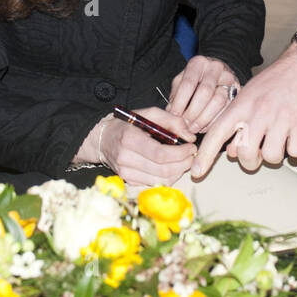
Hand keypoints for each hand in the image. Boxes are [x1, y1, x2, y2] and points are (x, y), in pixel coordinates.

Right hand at [76, 107, 195, 187]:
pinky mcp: (128, 181)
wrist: (104, 139)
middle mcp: (126, 159)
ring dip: (178, 171)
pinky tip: (172, 166)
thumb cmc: (129, 123)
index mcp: (130, 139)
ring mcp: (125, 173)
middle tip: (192, 154)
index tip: (191, 146)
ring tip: (184, 160)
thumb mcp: (149, 113)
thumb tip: (190, 136)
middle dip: (183, 163)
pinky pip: (154, 184)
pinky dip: (168, 177)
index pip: (160, 154)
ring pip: (160, 180)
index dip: (180, 153)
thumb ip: (172, 121)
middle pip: (162, 170)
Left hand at [167, 56, 239, 135]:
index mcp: (198, 63)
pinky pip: (227, 108)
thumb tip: (172, 115)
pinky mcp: (237, 91)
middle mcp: (215, 67)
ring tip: (193, 128)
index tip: (174, 116)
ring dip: (204, 118)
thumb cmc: (194, 79)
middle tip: (184, 126)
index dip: (180, 102)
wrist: (215, 72)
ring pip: (218, 100)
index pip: (188, 83)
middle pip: (205, 91)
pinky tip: (204, 127)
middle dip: (193, 112)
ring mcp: (228, 78)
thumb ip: (175, 96)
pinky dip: (214, 121)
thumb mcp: (181, 81)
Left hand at [190, 48, 296, 177]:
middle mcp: (259, 112)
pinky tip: (295, 136)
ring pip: (271, 157)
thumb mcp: (252, 94)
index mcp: (243, 104)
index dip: (205, 156)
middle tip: (259, 152)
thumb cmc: (279, 78)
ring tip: (280, 140)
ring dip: (275, 155)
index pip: (217, 133)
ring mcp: (281, 118)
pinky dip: (295, 149)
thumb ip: (239, 121)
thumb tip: (233, 151)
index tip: (196, 172)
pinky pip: (295, 152)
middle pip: (246, 154)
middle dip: (252, 161)